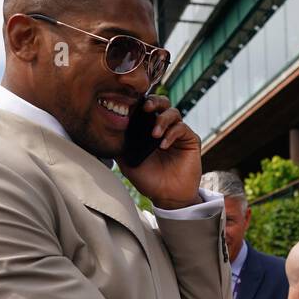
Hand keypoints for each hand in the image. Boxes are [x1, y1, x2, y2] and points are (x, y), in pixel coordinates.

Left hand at [115, 94, 201, 209]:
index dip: (141, 102)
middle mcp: (165, 128)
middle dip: (154, 102)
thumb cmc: (148, 179)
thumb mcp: (127, 161)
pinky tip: (163, 145)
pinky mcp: (190, 140)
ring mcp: (178, 133)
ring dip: (163, 120)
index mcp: (149, 129)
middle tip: (146, 108)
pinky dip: (172, 133)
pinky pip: (183, 128)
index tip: (132, 105)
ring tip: (154, 135)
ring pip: (174, 113)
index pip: (146, 107)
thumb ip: (119, 145)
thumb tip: (107, 129)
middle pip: (162, 103)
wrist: (167, 196)